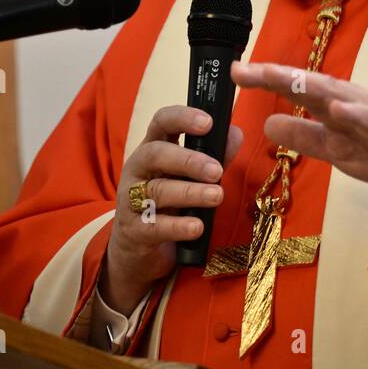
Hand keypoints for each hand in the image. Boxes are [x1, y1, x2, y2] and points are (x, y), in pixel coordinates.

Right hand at [101, 106, 241, 314]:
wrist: (139, 250)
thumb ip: (214, 156)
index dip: (182, 118)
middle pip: (155, 154)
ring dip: (190, 193)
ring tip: (216, 196)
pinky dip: (178, 226)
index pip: (162, 122)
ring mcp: (131, 200)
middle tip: (216, 171)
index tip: (208, 122)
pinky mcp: (134, 231)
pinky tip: (197, 227)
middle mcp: (138, 170)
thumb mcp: (191, 177)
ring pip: (157, 191)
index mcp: (154, 149)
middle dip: (188, 160)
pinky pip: (154, 226)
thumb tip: (236, 133)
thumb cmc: (170, 204)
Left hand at [230, 62, 367, 197]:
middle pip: (306, 84)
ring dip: (306, 84)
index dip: (264, 80)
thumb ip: (303, 136)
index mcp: (333, 106)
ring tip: (275, 77)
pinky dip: (353, 113)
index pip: (293, 89)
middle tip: (240, 68)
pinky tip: (336, 108)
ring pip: (334, 95)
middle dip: (274, 75)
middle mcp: (348, 102)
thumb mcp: (334, 148)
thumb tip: (268, 122)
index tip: (233, 72)